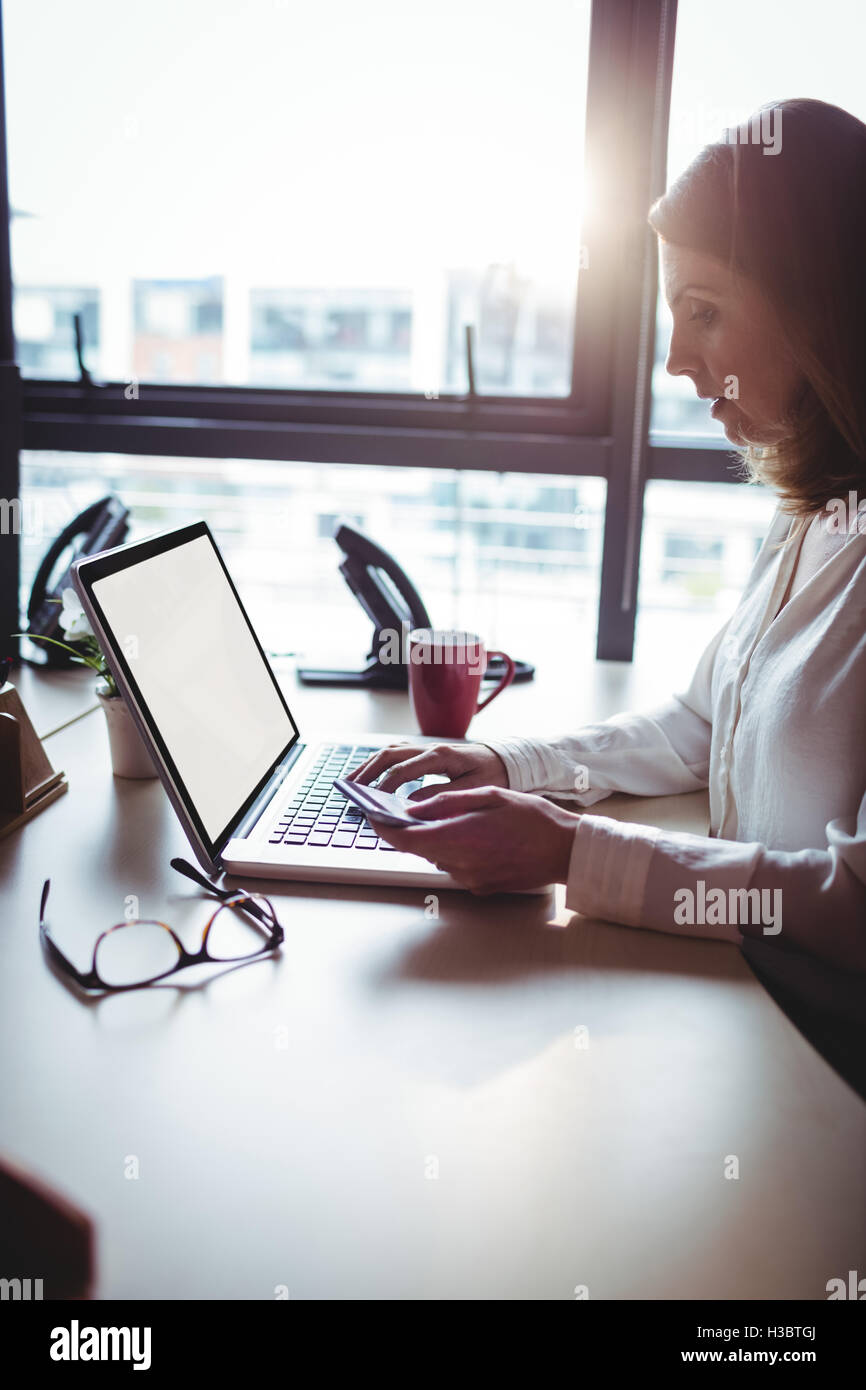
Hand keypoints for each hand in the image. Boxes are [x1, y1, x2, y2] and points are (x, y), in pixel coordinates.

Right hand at [345, 741, 508, 800]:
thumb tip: (411, 803)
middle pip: (389, 754)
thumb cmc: (492, 774)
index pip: (403, 770)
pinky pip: (397, 754)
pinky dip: (380, 763)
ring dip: (370, 765)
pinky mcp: (426, 754)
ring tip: (352, 782)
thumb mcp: (472, 789)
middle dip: (367, 771)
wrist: (506, 760)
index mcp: (441, 756)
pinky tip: (371, 775)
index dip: (385, 786)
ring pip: (390, 752)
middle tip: (351, 789)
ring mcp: (427, 748)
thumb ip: (442, 796)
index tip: (373, 802)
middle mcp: (430, 748)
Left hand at [366, 786, 580, 893]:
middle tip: (405, 811)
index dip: (382, 828)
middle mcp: (459, 863)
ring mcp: (469, 879)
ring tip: (453, 821)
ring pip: (436, 858)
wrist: (567, 851)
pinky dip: (456, 852)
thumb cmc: (534, 819)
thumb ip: (448, 803)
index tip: (372, 814)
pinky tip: (476, 838)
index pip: (403, 839)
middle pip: (417, 850)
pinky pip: (456, 868)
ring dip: (436, 841)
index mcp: (458, 837)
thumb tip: (412, 809)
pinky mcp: (481, 888)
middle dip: (408, 831)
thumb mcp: (491, 796)